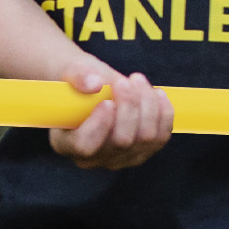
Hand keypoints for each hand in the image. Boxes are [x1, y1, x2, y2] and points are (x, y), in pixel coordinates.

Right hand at [49, 55, 173, 170]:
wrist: (93, 86)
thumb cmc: (78, 79)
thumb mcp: (71, 70)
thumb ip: (78, 76)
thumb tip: (95, 84)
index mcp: (65, 142)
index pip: (85, 146)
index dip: (99, 126)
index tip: (107, 101)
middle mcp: (92, 158)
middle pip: (121, 142)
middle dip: (128, 106)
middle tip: (124, 80)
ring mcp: (119, 158)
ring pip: (145, 139)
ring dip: (147, 105)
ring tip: (137, 80)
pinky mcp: (141, 151)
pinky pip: (160, 137)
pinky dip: (163, 113)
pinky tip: (157, 94)